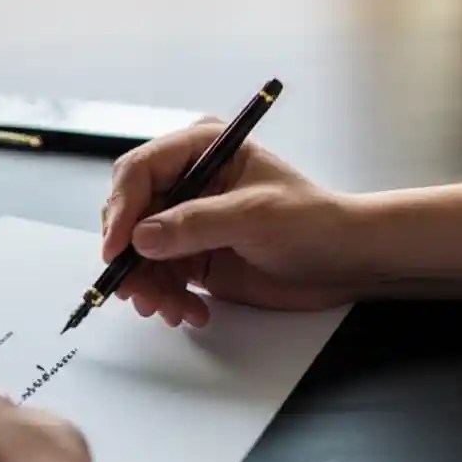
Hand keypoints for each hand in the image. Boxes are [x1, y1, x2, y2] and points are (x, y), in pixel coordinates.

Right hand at [102, 121, 360, 326]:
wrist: (345, 263)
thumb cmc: (314, 222)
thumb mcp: (255, 216)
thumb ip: (195, 224)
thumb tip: (141, 238)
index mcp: (200, 150)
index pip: (139, 172)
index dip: (120, 209)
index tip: (116, 248)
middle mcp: (187, 183)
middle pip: (129, 215)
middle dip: (129, 256)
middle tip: (137, 289)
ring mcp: (186, 221)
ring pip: (138, 253)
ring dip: (147, 285)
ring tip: (170, 308)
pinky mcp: (190, 256)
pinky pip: (158, 277)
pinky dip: (165, 298)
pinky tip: (189, 311)